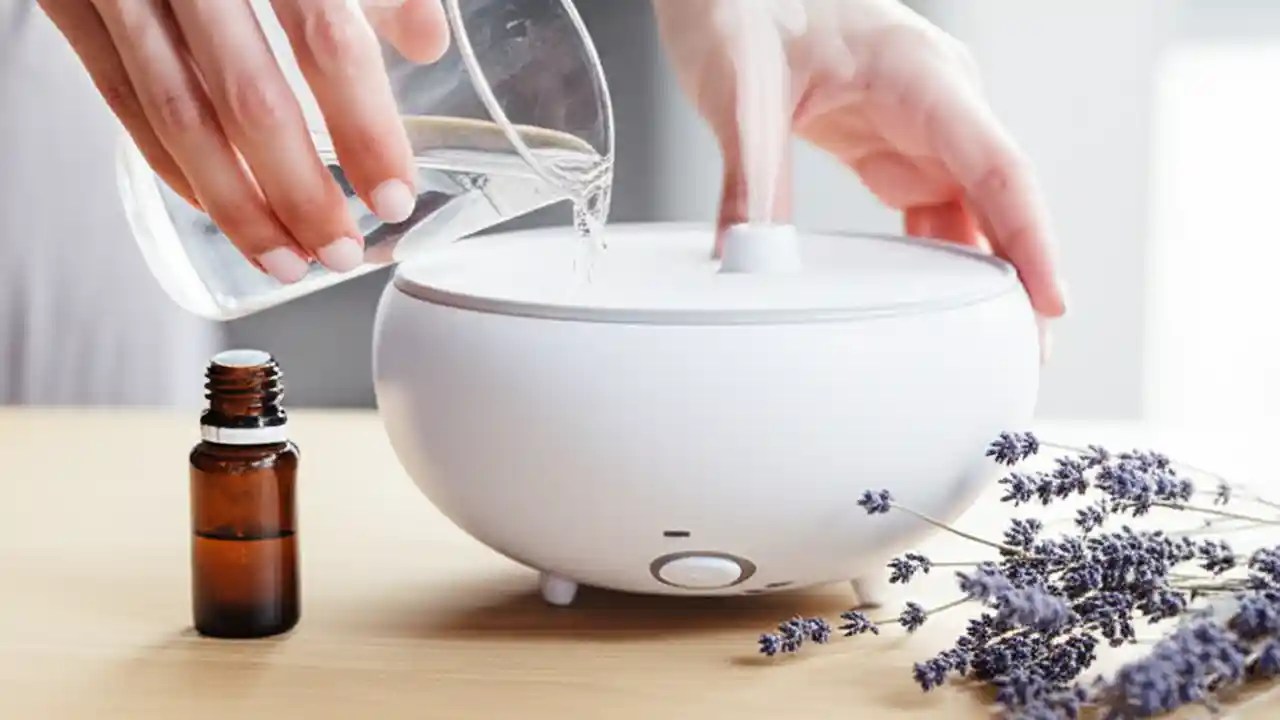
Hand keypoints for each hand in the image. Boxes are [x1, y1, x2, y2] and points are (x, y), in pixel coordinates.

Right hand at [40, 0, 448, 282]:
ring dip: (237, 204)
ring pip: (180, 115)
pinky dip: (171, 164)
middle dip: (301, 191)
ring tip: (285, 261)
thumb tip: (426, 44)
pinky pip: (124, 99)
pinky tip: (216, 208)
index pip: (327, 40)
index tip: (394, 192)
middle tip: (342, 250)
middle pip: (250, 97)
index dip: (364, 126)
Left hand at [654, 0, 1066, 328]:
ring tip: (988, 348)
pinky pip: (931, 209)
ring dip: (981, 276)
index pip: (997, 165)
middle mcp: (935, 99)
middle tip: (1022, 357)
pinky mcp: (889, 143)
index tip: (1050, 302)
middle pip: (998, 197)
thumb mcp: (740, 85)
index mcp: (919, 72)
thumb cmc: (741, 2)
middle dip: (1018, 276)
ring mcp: (918, 123)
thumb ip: (751, 171)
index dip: (1030, 239)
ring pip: (969, 210)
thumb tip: (750, 254)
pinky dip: (938, 259)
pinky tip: (938, 307)